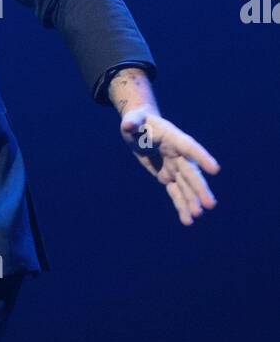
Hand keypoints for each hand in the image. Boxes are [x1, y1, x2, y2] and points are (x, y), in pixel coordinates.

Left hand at [120, 108, 219, 224]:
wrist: (140, 129)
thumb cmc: (138, 122)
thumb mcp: (133, 120)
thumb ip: (132, 122)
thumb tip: (126, 126)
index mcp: (173, 138)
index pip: (189, 148)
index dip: (202, 158)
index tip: (215, 170)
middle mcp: (178, 155)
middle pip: (190, 173)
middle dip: (199, 189)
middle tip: (210, 205)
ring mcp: (174, 167)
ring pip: (185, 186)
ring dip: (192, 201)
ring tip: (197, 215)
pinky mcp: (167, 176)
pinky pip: (175, 192)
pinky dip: (181, 206)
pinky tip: (188, 220)